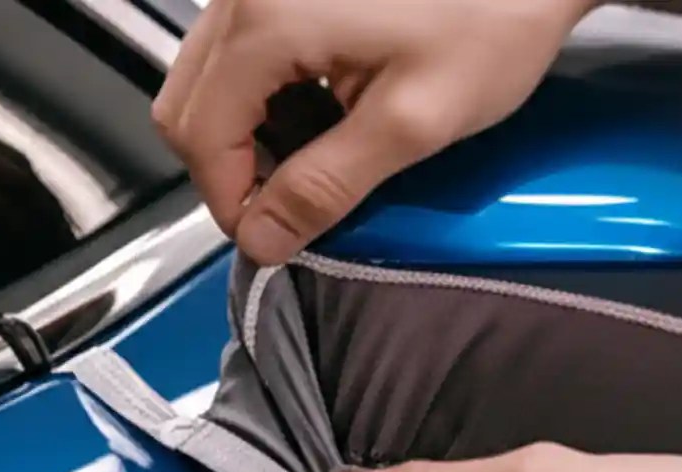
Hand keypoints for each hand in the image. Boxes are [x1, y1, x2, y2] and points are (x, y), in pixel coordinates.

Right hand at [152, 0, 596, 263]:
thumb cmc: (492, 21)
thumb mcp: (412, 123)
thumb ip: (326, 185)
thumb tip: (263, 239)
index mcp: (267, 21)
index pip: (200, 133)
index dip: (230, 201)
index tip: (274, 237)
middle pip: (188, 103)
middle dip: (230, 170)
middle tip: (290, 207)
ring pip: (208, 79)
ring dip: (244, 134)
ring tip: (312, 161)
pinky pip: (240, 51)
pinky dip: (261, 97)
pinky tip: (317, 113)